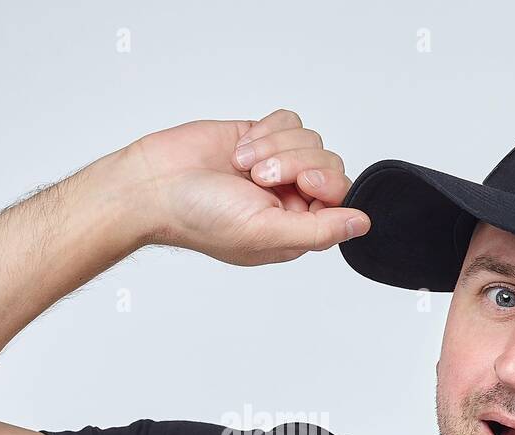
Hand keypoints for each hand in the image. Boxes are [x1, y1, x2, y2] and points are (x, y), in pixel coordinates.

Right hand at [122, 108, 371, 265]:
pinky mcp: (259, 138)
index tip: (302, 183)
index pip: (340, 198)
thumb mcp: (265, 232)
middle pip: (329, 163)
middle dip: (295, 163)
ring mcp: (275, 165)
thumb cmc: (199, 218)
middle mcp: (289, 198)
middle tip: (260, 177)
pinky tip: (240, 150)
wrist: (153, 184)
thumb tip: (361, 225)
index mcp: (295, 229)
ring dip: (273, 148)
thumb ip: (319, 230)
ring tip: (241, 166)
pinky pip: (288, 120)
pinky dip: (265, 131)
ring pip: (309, 138)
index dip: (326, 184)